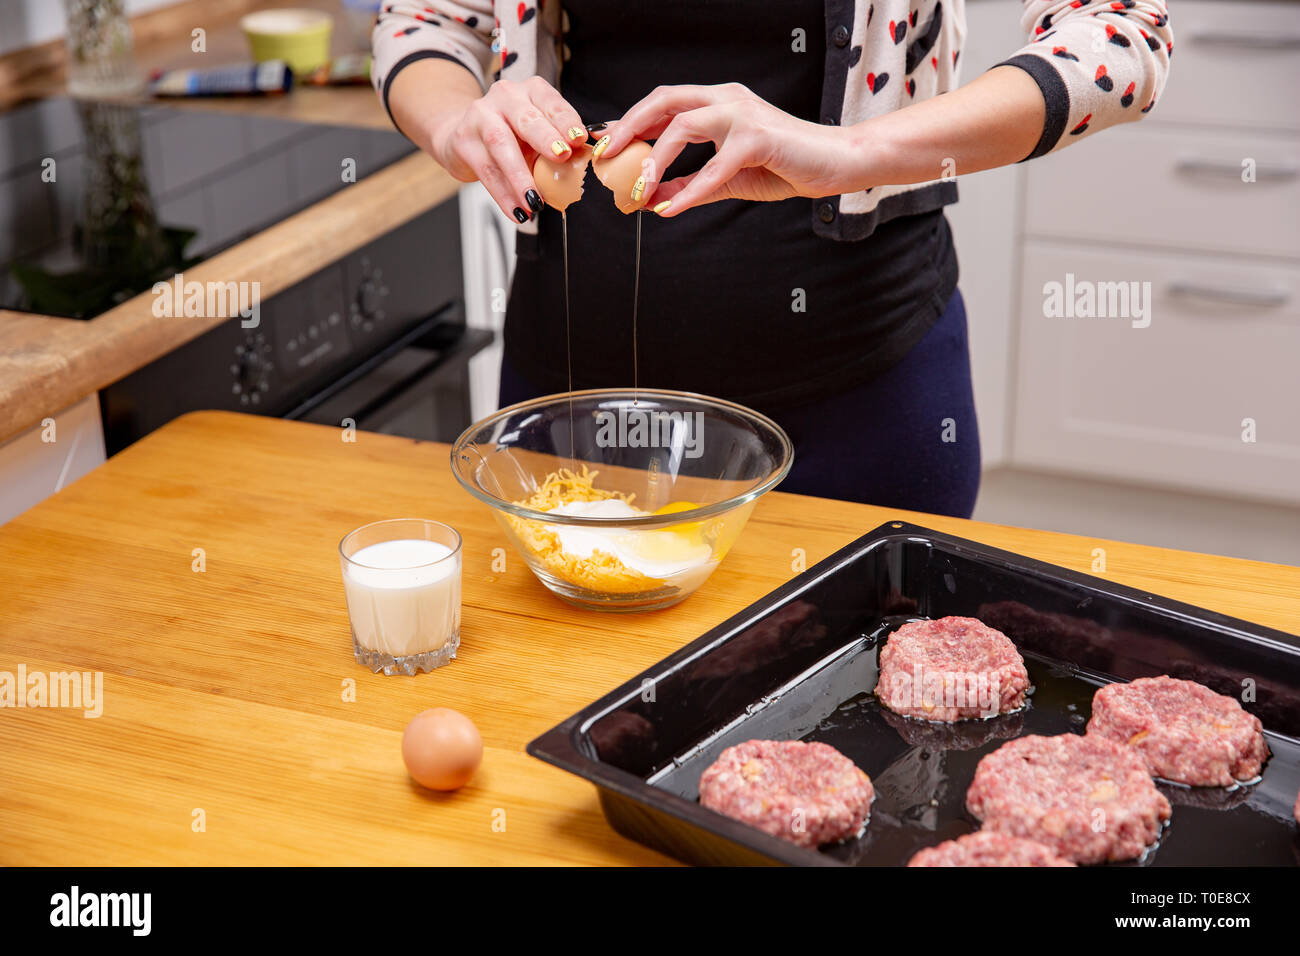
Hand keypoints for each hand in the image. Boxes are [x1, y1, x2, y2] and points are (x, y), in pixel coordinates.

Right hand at [426, 77, 588, 221]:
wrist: (466, 135)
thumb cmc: (512, 135)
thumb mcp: (538, 135)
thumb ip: (559, 146)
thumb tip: (583, 168)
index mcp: (531, 91)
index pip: (551, 102)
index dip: (566, 119)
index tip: (579, 139)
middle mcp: (505, 97)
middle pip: (526, 118)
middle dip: (545, 138)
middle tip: (561, 157)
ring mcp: (481, 116)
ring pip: (501, 145)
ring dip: (520, 177)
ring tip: (535, 202)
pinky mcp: (464, 141)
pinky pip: (487, 171)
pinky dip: (504, 195)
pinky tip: (517, 211)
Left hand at [597, 83, 868, 215]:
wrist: (835, 165)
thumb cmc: (785, 166)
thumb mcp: (727, 178)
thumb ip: (689, 186)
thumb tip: (650, 202)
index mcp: (718, 101)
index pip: (664, 102)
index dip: (630, 122)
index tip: (605, 146)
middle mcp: (727, 98)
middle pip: (664, 100)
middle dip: (628, 126)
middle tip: (606, 155)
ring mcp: (743, 115)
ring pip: (683, 126)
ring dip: (654, 160)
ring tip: (638, 189)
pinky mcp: (759, 139)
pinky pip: (714, 168)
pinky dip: (690, 192)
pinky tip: (672, 210)